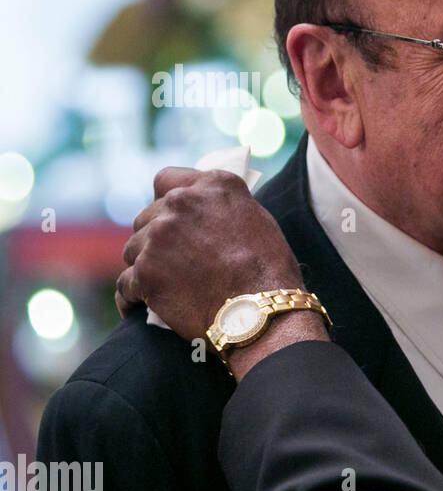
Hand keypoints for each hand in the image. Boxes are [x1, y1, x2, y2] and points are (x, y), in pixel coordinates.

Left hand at [117, 167, 305, 342]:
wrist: (261, 311)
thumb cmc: (269, 271)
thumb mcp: (257, 220)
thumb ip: (223, 207)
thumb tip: (204, 213)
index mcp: (212, 187)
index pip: (166, 179)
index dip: (165, 200)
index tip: (169, 217)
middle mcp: (181, 203)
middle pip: (146, 218)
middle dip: (155, 238)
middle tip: (174, 262)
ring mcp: (159, 236)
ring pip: (133, 250)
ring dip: (145, 266)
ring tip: (165, 287)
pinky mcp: (145, 271)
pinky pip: (126, 284)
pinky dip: (135, 296)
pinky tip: (144, 306)